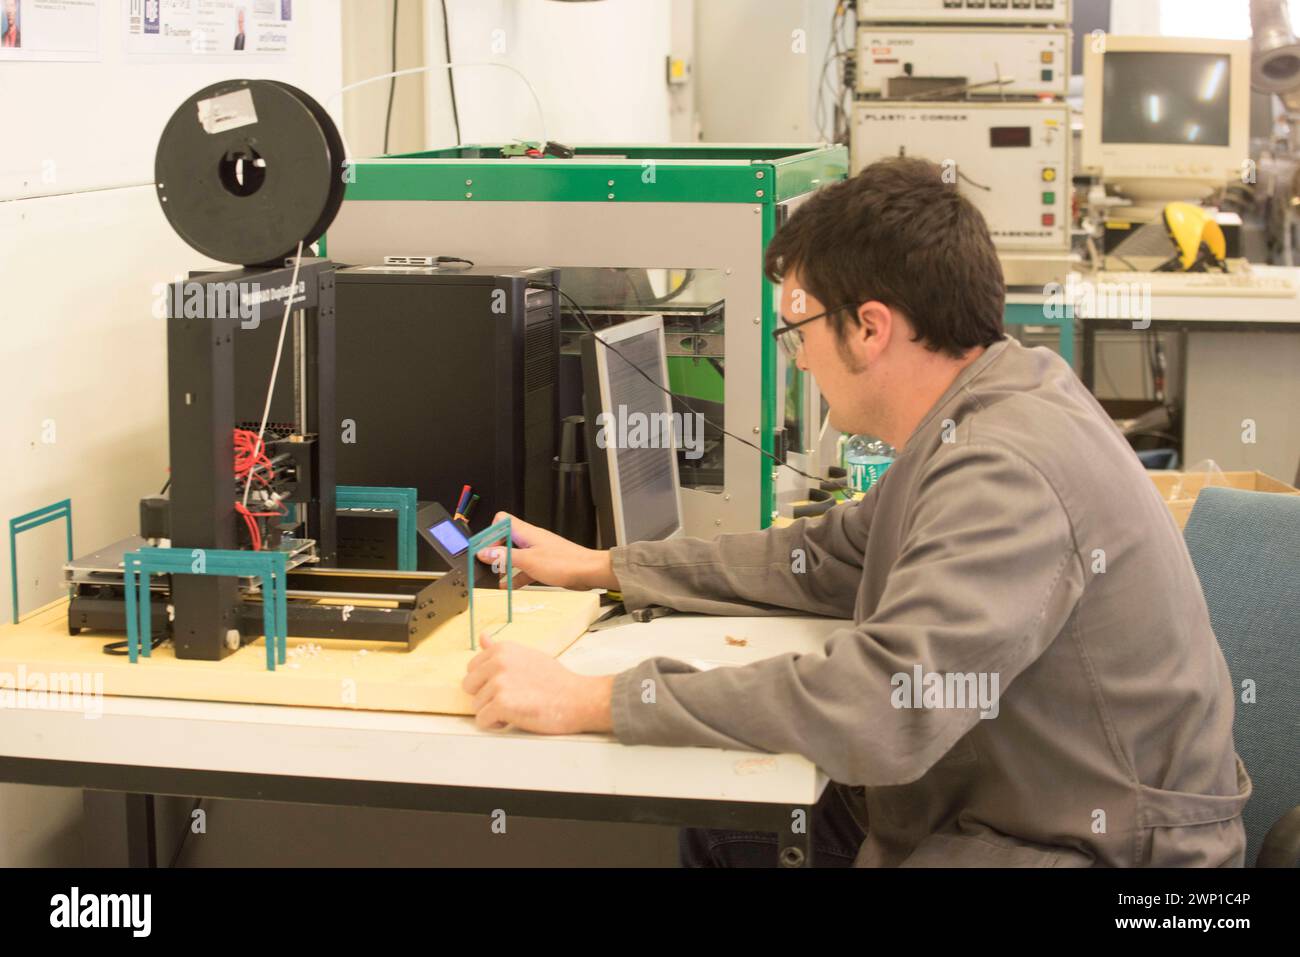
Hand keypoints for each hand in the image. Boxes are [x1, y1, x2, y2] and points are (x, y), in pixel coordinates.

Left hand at [462, 633, 613, 733]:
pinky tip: (515, 718)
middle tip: (512, 698)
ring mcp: (499, 683)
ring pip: (476, 706)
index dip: (487, 682)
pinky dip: (496, 725)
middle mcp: (498, 662)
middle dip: (486, 697)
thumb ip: (501, 651)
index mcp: (503, 650)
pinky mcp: (502, 703)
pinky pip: (482, 721)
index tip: (508, 685)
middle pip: (469, 687)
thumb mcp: (528, 657)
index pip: (472, 668)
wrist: (579, 699)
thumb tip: (483, 638)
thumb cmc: (557, 682)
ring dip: (494, 712)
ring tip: (518, 707)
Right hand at [476, 512, 618, 590]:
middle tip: (486, 565)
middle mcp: (531, 539)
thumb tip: (484, 552)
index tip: (482, 549)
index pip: (501, 520)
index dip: (489, 533)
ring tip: (493, 577)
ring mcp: (537, 551)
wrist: (588, 572)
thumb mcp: (528, 561)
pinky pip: (525, 568)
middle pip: (506, 538)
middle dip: (494, 551)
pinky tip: (509, 586)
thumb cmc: (565, 563)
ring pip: (515, 555)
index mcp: (526, 532)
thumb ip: (505, 557)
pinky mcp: (544, 563)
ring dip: (504, 566)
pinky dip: (516, 576)